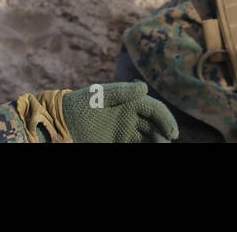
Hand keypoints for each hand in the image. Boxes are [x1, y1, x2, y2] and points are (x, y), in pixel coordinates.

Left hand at [61, 81, 177, 142]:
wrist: (64, 120)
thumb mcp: (101, 94)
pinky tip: (147, 149)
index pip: (155, 110)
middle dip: (163, 134)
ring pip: (148, 138)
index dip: (166, 120)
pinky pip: (135, 146)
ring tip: (160, 147)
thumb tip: (145, 87)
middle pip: (155, 126)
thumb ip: (122, 90)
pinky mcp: (117, 142)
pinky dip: (143, 147)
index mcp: (131, 102)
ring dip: (156, 141)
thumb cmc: (82, 103)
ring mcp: (125, 131)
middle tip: (166, 142)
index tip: (172, 133)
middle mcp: (132, 118)